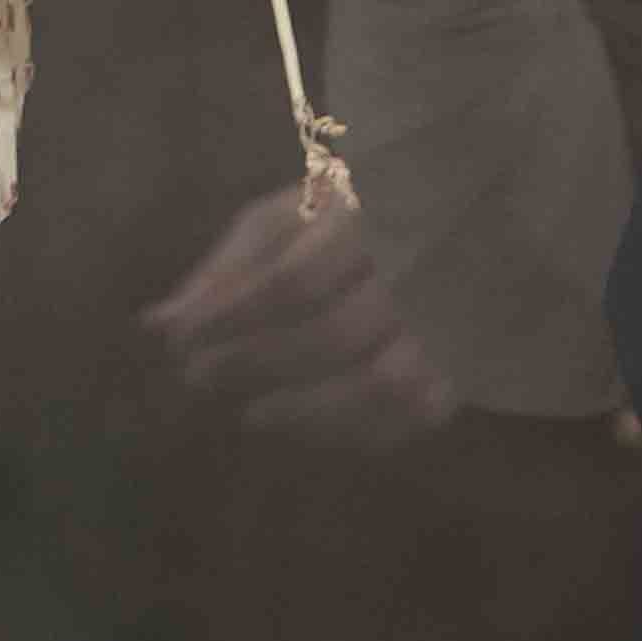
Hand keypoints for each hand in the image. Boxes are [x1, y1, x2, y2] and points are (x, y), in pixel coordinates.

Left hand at [145, 181, 453, 445]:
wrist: (483, 213)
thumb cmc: (365, 208)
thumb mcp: (294, 212)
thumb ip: (230, 265)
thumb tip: (158, 324)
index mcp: (369, 213)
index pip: (292, 280)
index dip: (231, 319)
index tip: (179, 342)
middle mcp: (419, 268)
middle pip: (332, 335)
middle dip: (258, 364)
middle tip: (201, 378)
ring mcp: (455, 321)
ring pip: (383, 387)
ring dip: (307, 413)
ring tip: (253, 416)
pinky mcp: (476, 364)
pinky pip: (418, 416)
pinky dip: (358, 432)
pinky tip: (313, 428)